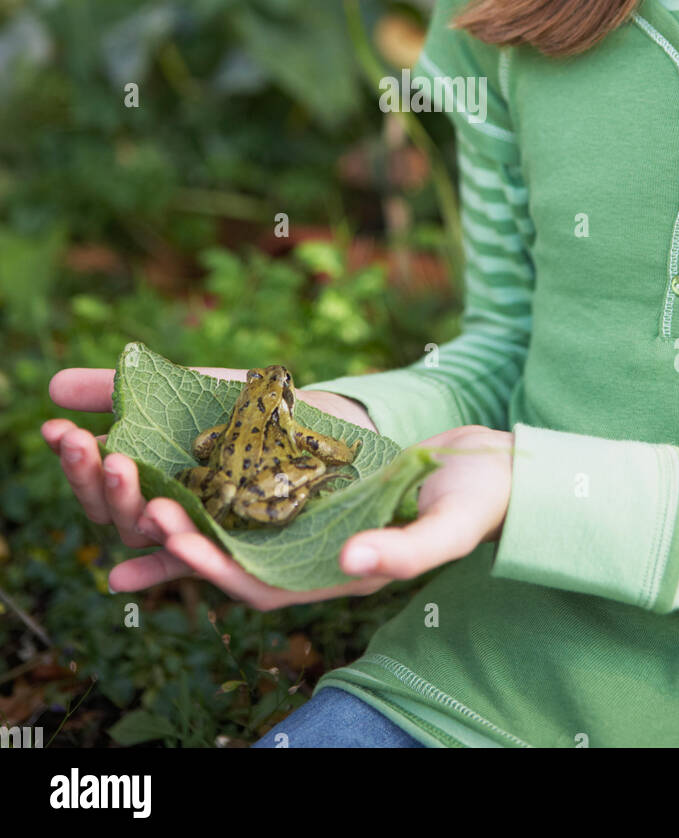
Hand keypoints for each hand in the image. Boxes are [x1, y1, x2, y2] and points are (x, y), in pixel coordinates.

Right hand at [41, 366, 379, 593]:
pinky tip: (179, 547)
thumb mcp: (192, 388)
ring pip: (174, 549)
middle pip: (131, 522)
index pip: (106, 487)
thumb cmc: (258, 411)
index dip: (78, 463)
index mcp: (159, 486)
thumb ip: (126, 390)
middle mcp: (183, 523)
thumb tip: (54, 386)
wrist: (340, 424)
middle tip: (107, 454)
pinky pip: (233, 575)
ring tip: (150, 503)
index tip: (59, 430)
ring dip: (157, 530)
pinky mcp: (270, 563)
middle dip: (113, 489)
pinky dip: (205, 566)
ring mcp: (222, 544)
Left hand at [118, 424, 514, 608]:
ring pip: (220, 505)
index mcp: (326, 573)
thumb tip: (351, 563)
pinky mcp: (297, 465)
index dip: (212, 566)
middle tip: (135, 501)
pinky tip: (162, 428)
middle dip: (175, 527)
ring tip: (122, 469)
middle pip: (223, 545)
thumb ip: (401, 553)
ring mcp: (295, 505)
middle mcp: (299, 544)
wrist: (485, 468)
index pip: (254, 582)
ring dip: (173, 490)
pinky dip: (202, 449)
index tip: (176, 542)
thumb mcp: (446, 529)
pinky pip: (240, 462)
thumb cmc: (473, 506)